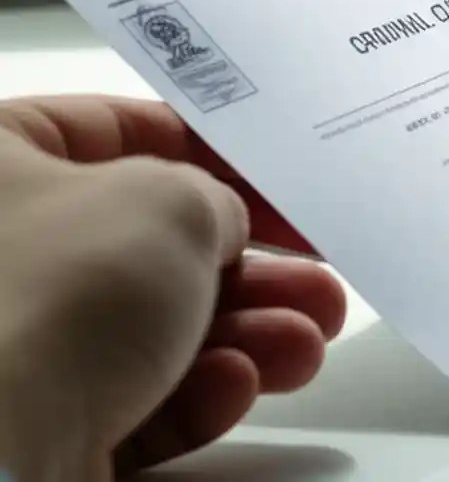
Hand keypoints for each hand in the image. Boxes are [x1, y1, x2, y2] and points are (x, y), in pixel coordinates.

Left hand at [0, 95, 345, 480]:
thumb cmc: (58, 296)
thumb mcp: (172, 203)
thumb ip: (215, 197)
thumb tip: (222, 222)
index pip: (107, 127)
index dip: (203, 149)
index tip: (269, 181)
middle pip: (146, 242)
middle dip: (250, 268)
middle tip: (314, 275)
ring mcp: (9, 343)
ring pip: (153, 328)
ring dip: (248, 333)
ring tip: (304, 344)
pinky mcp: (34, 425)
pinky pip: (133, 397)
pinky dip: (197, 392)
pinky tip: (236, 385)